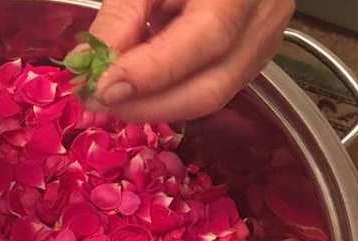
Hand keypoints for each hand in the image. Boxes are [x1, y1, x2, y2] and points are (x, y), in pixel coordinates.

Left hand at [86, 0, 293, 121]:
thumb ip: (121, 18)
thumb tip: (92, 68)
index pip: (206, 39)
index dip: (151, 72)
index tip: (103, 88)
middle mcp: (265, 18)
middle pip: (212, 86)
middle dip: (149, 105)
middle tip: (99, 102)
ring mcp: (266, 41)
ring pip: (212, 96)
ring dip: (156, 104)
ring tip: (113, 96)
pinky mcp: (255, 55)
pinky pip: (211, 87)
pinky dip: (171, 93)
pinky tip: (141, 85)